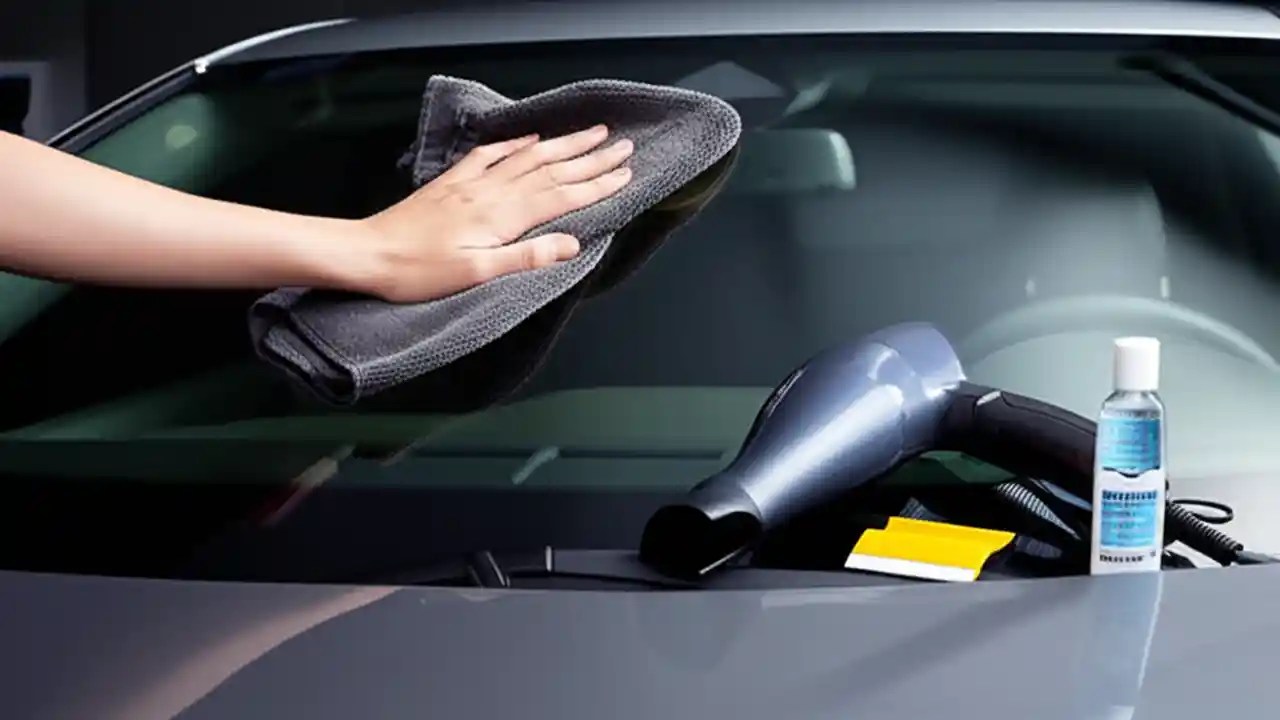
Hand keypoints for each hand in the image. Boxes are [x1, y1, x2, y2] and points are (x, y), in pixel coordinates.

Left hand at [355, 124, 633, 302]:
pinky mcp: (452, 183)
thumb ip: (526, 257)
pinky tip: (531, 138)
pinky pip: (491, 154)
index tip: (627, 173)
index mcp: (502, 215)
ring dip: (563, 144)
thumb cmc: (420, 272)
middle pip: (552, 169)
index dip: (598, 184)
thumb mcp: (477, 273)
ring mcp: (472, 183)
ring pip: (528, 157)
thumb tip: (573, 244)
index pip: (562, 195)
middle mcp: (491, 191)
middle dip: (591, 158)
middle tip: (624, 146)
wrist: (369, 253)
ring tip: (592, 133)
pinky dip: (516, 144)